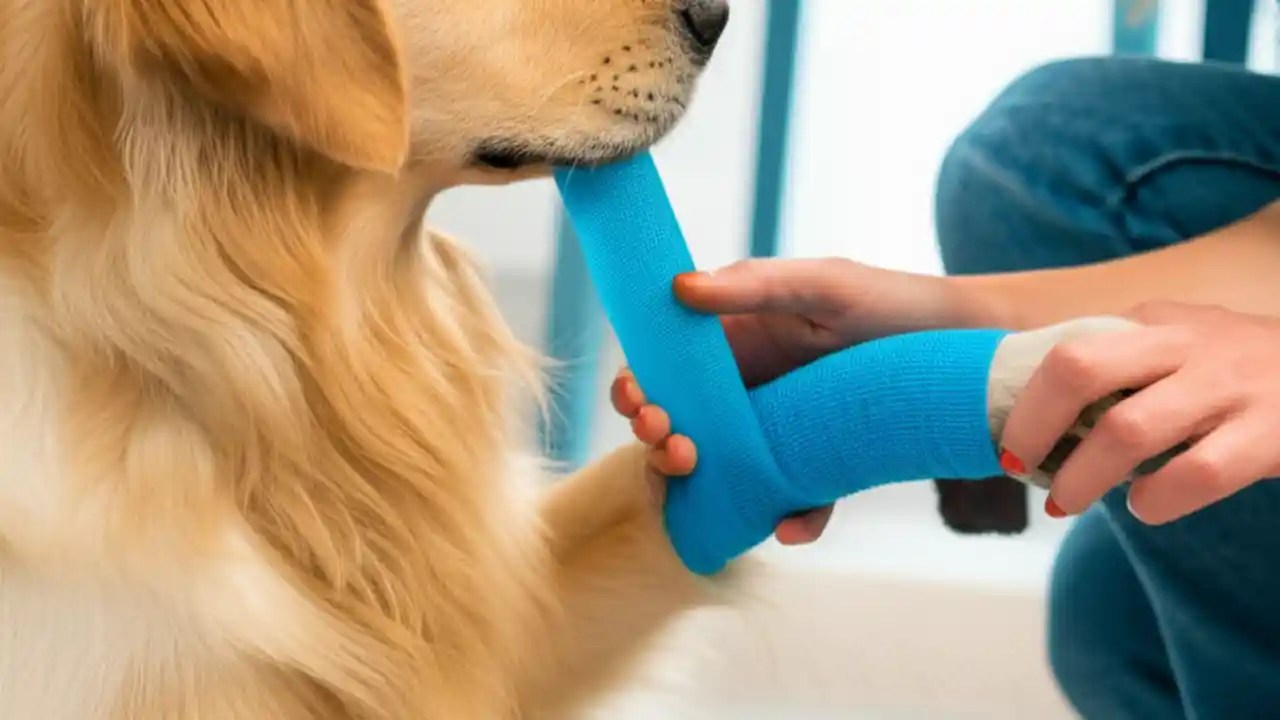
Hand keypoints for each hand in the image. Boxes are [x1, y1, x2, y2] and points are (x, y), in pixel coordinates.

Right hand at [612, 257, 991, 543]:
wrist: (966, 348)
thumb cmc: (890, 303)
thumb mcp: (822, 284)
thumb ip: (753, 286)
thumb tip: (678, 288)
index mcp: (733, 342)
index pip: (665, 367)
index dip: (638, 386)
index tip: (638, 401)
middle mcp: (747, 390)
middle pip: (680, 423)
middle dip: (659, 438)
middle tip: (676, 443)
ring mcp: (779, 433)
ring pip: (721, 468)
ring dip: (700, 482)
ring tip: (706, 476)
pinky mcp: (819, 468)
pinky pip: (792, 501)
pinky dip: (789, 520)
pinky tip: (790, 527)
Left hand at [1000, 302, 1279, 524]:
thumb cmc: (1241, 370)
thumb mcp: (1181, 344)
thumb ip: (1121, 363)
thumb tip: (1032, 410)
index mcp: (1155, 323)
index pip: (1065, 351)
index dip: (1025, 403)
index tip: (1008, 445)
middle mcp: (1186, 345)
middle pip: (1080, 369)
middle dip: (1036, 426)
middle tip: (1020, 468)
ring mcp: (1230, 386)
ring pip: (1128, 429)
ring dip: (1083, 477)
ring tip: (1068, 503)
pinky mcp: (1273, 432)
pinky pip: (1198, 472)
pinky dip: (1159, 497)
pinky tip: (1147, 505)